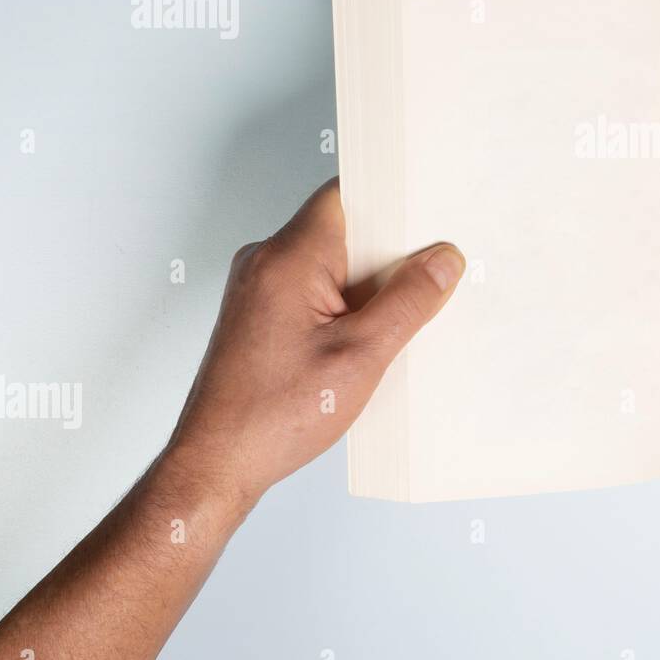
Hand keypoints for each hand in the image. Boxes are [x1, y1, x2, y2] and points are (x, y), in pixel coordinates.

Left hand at [163, 178, 463, 508]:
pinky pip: (316, 288)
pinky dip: (347, 305)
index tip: (431, 215)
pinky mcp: (261, 313)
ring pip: (332, 261)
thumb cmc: (273, 416)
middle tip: (430, 276)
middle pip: (343, 227)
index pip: (346, 194)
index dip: (392, 200)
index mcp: (288, 258)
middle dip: (389, 251)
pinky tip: (369, 340)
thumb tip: (443, 259)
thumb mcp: (362, 355)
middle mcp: (266, 261)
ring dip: (369, 284)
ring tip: (399, 318)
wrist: (215, 465)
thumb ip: (408, 300)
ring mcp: (260, 287)